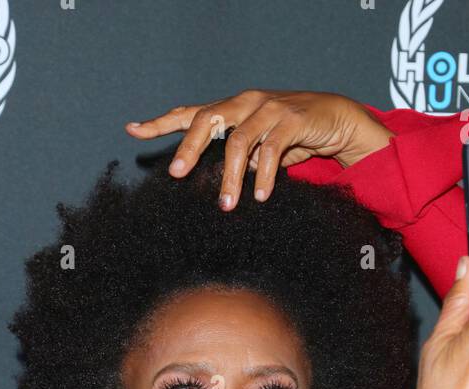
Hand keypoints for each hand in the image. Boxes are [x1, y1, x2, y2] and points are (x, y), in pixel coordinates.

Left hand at [125, 90, 392, 208]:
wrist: (335, 120)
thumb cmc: (292, 136)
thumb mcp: (257, 148)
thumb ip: (234, 158)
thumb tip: (210, 183)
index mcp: (231, 110)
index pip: (190, 114)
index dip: (161, 122)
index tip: (133, 131)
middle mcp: (245, 103)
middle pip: (208, 120)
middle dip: (190, 148)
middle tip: (177, 174)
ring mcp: (268, 108)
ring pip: (239, 140)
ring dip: (231, 176)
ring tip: (226, 205)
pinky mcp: (293, 119)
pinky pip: (272, 149)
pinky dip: (265, 175)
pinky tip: (261, 196)